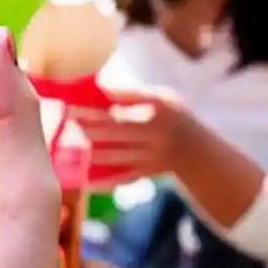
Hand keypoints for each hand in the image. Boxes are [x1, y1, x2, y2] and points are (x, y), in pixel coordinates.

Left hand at [66, 86, 194, 187]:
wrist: (198, 153)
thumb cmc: (171, 118)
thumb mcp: (165, 99)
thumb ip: (137, 94)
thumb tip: (100, 87)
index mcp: (163, 107)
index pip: (135, 98)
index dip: (112, 95)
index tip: (91, 91)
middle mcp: (160, 131)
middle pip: (122, 127)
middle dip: (94, 123)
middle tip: (70, 116)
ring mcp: (155, 154)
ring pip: (121, 154)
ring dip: (98, 150)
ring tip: (77, 142)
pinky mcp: (150, 171)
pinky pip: (125, 176)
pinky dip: (107, 180)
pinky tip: (87, 180)